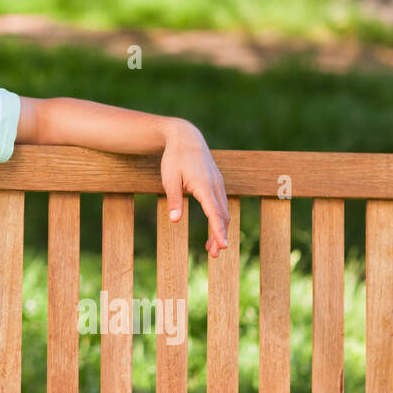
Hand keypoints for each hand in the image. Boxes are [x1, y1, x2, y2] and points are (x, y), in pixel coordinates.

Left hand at [160, 119, 229, 257]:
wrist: (185, 137)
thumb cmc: (175, 158)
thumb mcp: (169, 179)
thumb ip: (173, 200)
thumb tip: (174, 221)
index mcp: (204, 185)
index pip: (214, 213)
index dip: (218, 231)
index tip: (223, 246)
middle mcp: (215, 186)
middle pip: (222, 215)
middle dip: (220, 235)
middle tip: (214, 255)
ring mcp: (218, 184)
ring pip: (223, 211)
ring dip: (220, 230)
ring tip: (212, 249)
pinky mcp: (216, 184)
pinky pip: (220, 205)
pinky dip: (219, 219)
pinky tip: (213, 229)